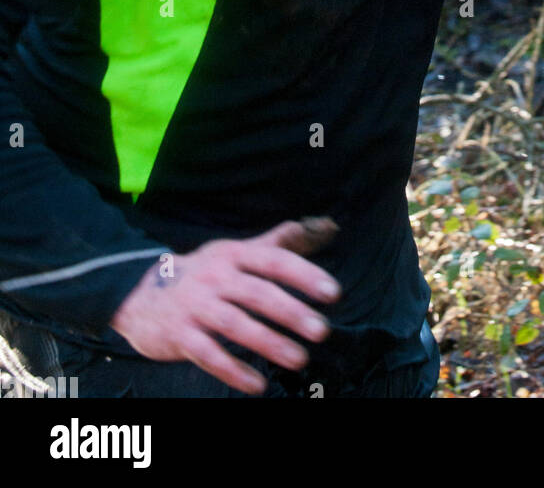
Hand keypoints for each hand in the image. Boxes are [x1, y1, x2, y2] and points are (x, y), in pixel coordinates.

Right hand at [110, 218, 340, 394]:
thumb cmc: (203, 273)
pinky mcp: (180, 336)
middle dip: (291, 311)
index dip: (304, 274)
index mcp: (232, 254)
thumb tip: (322, 227)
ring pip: (236, 325)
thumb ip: (276, 243)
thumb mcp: (235, 252)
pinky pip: (209, 356)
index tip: (333, 292)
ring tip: (299, 359)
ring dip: (269, 343)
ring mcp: (195, 307)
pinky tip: (258, 385)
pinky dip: (233, 371)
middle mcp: (214, 277)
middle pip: (257, 293)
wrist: (141, 295)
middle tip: (321, 330)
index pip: (273, 261)